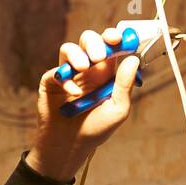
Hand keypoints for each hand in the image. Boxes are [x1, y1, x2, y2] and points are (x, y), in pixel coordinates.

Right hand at [27, 26, 140, 180]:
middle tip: (100, 55)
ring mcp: (68, 75)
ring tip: (85, 68)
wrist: (71, 146)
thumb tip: (133, 59)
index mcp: (105, 73)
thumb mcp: (118, 110)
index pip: (109, 47)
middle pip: (88, 41)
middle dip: (95, 42)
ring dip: (78, 55)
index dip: (114, 38)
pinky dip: (66, 80)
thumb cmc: (96, 129)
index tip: (118, 38)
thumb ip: (125, 85)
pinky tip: (74, 95)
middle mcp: (86, 70)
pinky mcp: (51, 83)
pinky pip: (57, 71)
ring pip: (69, 49)